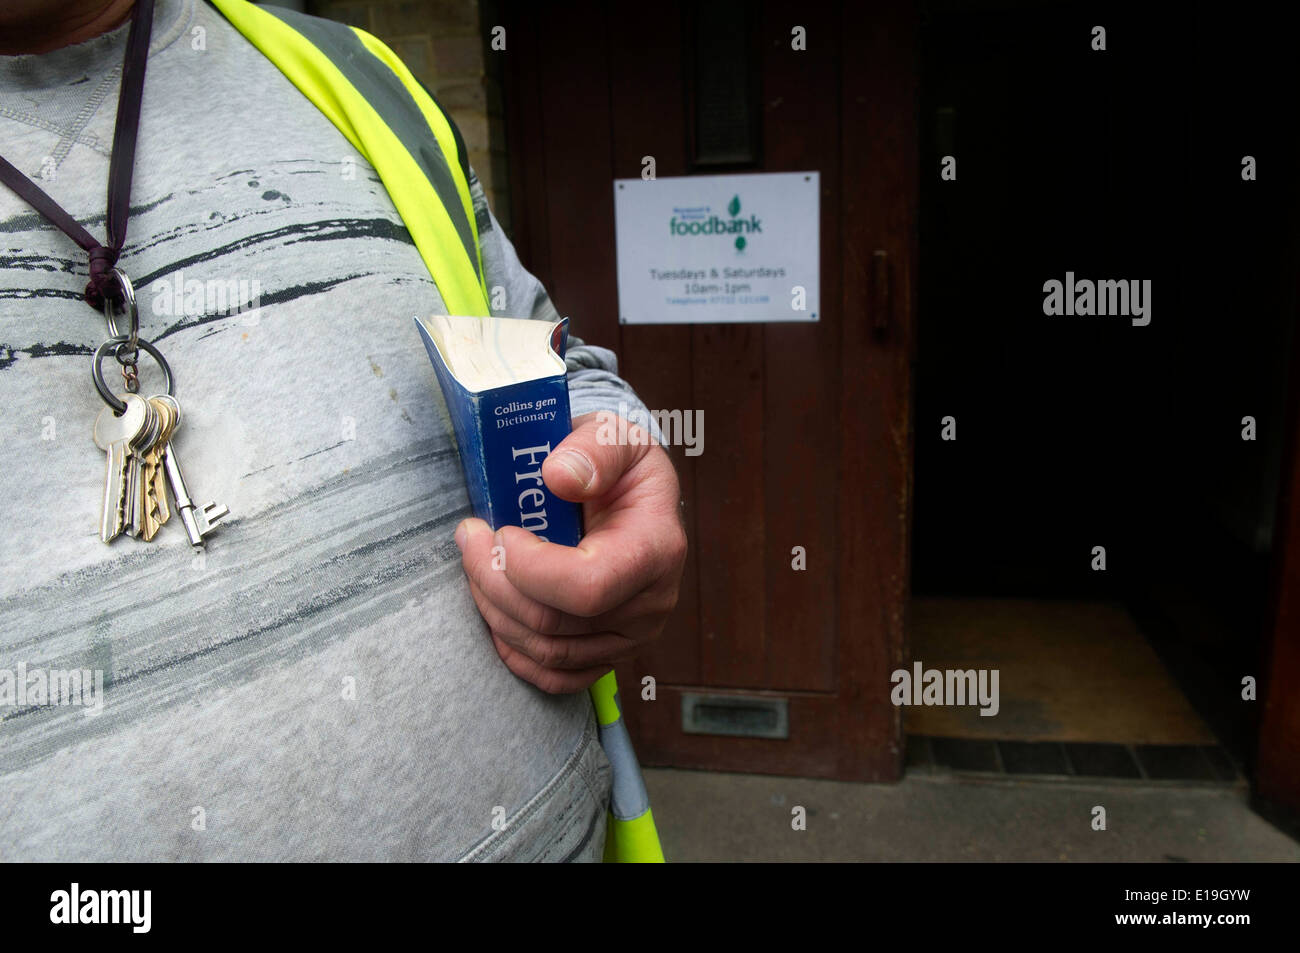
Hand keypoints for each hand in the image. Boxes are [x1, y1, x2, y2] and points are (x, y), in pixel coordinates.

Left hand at [454, 411, 687, 692]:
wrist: (631, 494)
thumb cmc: (618, 464)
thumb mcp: (614, 435)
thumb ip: (592, 449)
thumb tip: (558, 477)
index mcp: (657, 547)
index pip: (586, 585)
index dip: (528, 567)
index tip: (498, 530)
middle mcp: (652, 603)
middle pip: (555, 624)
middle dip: (494, 582)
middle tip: (468, 538)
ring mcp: (633, 636)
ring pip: (547, 652)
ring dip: (495, 611)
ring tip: (475, 566)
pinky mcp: (612, 654)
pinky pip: (557, 678)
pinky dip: (516, 652)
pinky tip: (497, 613)